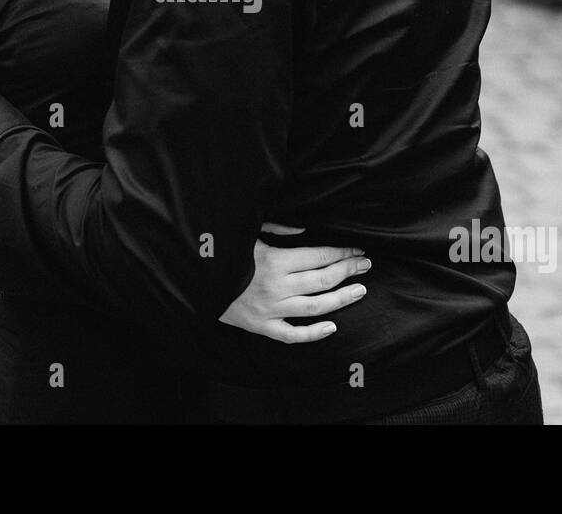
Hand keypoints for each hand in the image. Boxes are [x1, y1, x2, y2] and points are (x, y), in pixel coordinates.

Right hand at [218, 223, 368, 342]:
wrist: (196, 282)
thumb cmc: (223, 254)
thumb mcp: (247, 231)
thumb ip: (277, 227)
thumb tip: (306, 230)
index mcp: (274, 260)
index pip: (319, 256)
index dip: (342, 253)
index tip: (357, 250)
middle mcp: (276, 287)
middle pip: (323, 280)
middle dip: (349, 271)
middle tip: (365, 265)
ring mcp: (271, 310)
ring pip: (315, 308)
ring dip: (341, 299)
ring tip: (360, 291)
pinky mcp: (262, 327)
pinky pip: (292, 334)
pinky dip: (314, 333)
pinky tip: (332, 327)